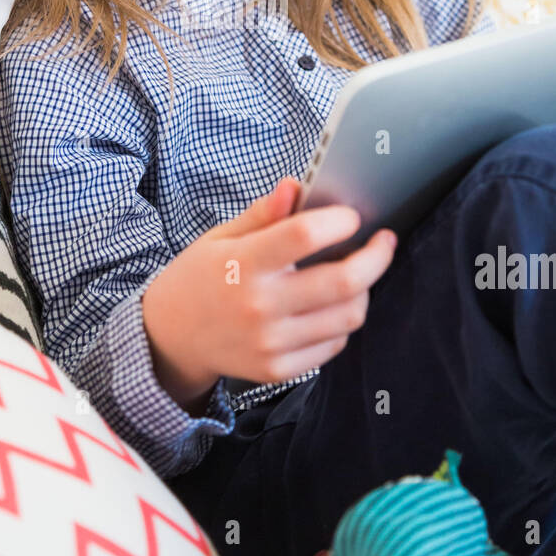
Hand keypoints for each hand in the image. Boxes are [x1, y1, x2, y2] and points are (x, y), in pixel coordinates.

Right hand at [142, 177, 396, 409]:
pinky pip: (333, 344)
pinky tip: (333, 304)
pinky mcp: (278, 369)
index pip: (304, 235)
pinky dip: (343, 321)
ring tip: (358, 273)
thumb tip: (294, 186)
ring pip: (348, 316)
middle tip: (383, 242)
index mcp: (243, 264)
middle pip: (343, 281)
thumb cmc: (200, 278)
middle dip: (376, 257)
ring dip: (364, 290)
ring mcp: (270, 343)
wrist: (172, 337)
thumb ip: (262, 214)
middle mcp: (259, 306)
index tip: (351, 216)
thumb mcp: (221, 237)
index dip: (339, 221)